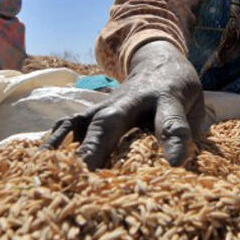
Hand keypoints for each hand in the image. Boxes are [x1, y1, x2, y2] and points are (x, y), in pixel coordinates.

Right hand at [52, 41, 204, 169]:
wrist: (156, 61)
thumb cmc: (178, 90)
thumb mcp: (196, 105)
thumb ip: (193, 131)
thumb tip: (185, 167)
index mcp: (166, 99)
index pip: (171, 121)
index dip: (174, 141)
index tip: (176, 163)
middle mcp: (131, 101)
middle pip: (112, 123)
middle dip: (98, 149)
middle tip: (88, 178)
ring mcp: (107, 104)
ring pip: (84, 124)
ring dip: (70, 149)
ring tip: (56, 176)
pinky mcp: (91, 111)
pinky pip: (68, 125)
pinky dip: (55, 142)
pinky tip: (42, 163)